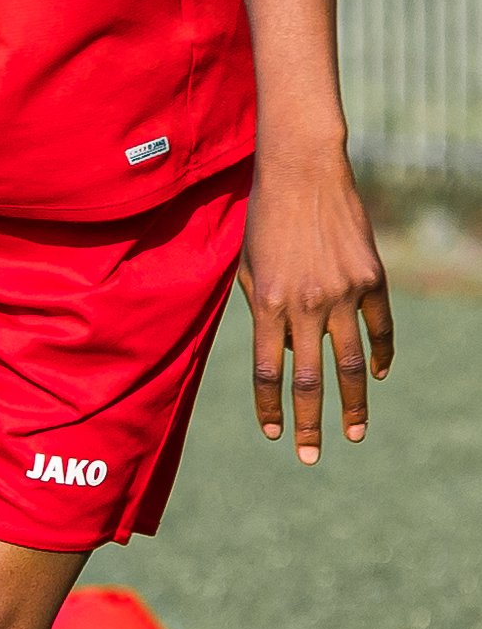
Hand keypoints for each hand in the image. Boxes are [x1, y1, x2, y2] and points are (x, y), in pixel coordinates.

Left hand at [241, 142, 393, 461]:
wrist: (302, 172)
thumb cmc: (264, 219)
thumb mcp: (247, 266)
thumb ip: (260, 312)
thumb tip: (280, 353)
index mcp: (265, 303)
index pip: (266, 371)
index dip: (269, 406)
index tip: (272, 434)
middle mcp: (304, 304)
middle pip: (308, 379)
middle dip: (309, 423)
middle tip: (310, 456)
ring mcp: (342, 293)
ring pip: (351, 363)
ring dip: (353, 404)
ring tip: (354, 433)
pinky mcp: (372, 279)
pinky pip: (381, 329)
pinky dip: (381, 355)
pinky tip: (379, 375)